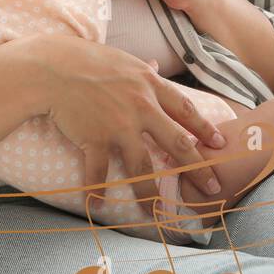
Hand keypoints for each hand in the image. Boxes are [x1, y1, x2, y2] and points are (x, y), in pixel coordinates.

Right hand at [32, 36, 227, 216]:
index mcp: (150, 86)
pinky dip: (98, 191)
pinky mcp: (94, 138)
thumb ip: (143, 70)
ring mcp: (118, 125)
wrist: (53, 67)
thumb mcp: (123, 60)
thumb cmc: (87, 60)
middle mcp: (141, 107)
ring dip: (150, 193)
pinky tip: (99, 207)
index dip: (205, 129)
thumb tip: (156, 67)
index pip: (186, 111)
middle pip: (176, 143)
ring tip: (157, 213)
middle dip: (197, 168)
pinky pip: (98, 172)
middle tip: (212, 188)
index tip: (220, 145)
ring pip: (141, 166)